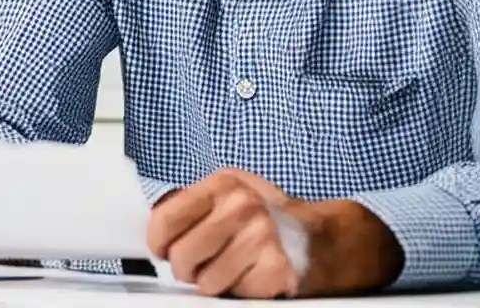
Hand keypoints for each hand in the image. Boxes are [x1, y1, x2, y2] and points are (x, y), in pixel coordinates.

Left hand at [148, 168, 402, 297]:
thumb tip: (154, 226)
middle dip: (187, 269)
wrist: (326, 238)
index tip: (163, 249)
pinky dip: (241, 291)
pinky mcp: (275, 269)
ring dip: (216, 283)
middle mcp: (241, 207)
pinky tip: (254, 274)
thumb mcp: (232, 195)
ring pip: (206, 282)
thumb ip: (195, 206)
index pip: (166, 218)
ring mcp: (260, 238)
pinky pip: (235, 294)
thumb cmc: (272, 217)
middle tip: (201, 265)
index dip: (158, 242)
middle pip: (182, 256)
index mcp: (224, 185)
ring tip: (234, 267)